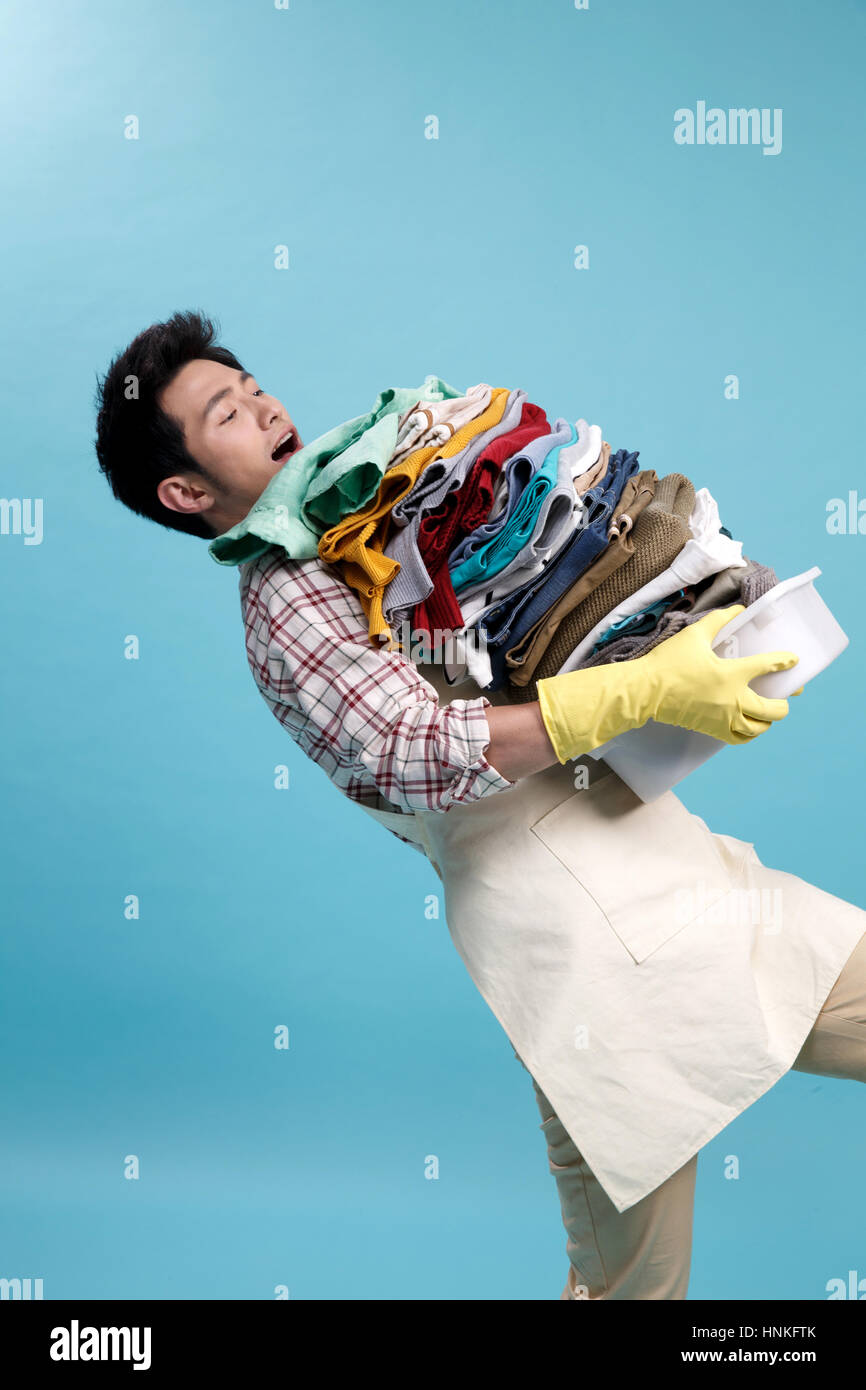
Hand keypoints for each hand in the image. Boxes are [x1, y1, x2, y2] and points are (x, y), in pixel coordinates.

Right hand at [641, 605, 798, 744]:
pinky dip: (749, 735)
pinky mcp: (712, 729)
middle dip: (783, 704)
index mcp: (730, 674)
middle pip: (772, 709)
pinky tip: (749, 727)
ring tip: (767, 714)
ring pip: (758, 728)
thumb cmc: (668, 661)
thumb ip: (719, 620)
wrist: (646, 690)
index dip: (784, 662)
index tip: (793, 661)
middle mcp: (732, 700)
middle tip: (784, 697)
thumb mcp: (694, 634)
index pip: (767, 666)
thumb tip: (738, 609)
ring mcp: (723, 718)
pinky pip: (739, 739)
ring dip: (767, 721)